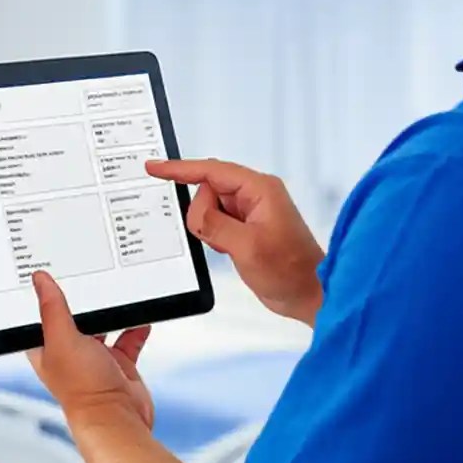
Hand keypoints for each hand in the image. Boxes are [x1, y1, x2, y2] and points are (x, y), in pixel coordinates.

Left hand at [27, 271, 153, 429]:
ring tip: (115, 295)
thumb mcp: (62, 338)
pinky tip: (139, 317)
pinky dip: (135, 328)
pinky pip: (128, 340)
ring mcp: (96, 360)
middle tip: (86, 279)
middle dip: (81, 303)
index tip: (46, 276)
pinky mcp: (119, 365)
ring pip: (103, 328)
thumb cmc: (82, 390)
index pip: (40, 318)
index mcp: (47, 349)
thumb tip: (40, 280)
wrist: (118, 419)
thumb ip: (52, 308)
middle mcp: (70, 354)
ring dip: (110, 314)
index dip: (41, 300)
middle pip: (74, 320)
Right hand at [148, 159, 325, 326]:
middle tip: (218, 240)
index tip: (154, 167)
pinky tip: (227, 250)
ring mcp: (250, 212)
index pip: (211, 171)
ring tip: (229, 248)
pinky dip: (213, 235)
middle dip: (202, 214)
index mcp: (259, 189)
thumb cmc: (289, 271)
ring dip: (209, 228)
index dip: (179, 169)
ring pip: (209, 208)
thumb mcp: (247, 247)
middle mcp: (254, 195)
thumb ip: (215, 224)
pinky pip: (216, 222)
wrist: (308, 295)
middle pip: (207, 191)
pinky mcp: (245, 228)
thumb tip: (195, 212)